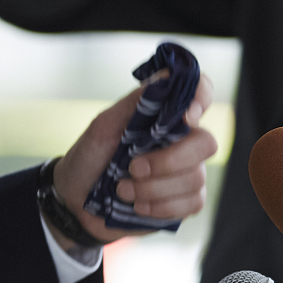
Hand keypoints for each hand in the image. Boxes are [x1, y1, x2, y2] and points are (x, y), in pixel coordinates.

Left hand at [48, 71, 217, 249]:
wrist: (75, 202)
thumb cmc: (89, 159)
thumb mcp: (103, 126)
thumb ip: (135, 103)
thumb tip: (166, 76)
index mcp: (166, 118)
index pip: (202, 93)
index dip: (203, 98)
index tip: (187, 116)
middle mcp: (183, 142)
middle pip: (206, 143)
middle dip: (169, 161)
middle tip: (132, 168)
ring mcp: (188, 172)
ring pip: (195, 178)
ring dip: (153, 188)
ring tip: (122, 190)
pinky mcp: (186, 201)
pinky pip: (193, 203)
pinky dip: (161, 207)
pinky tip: (138, 206)